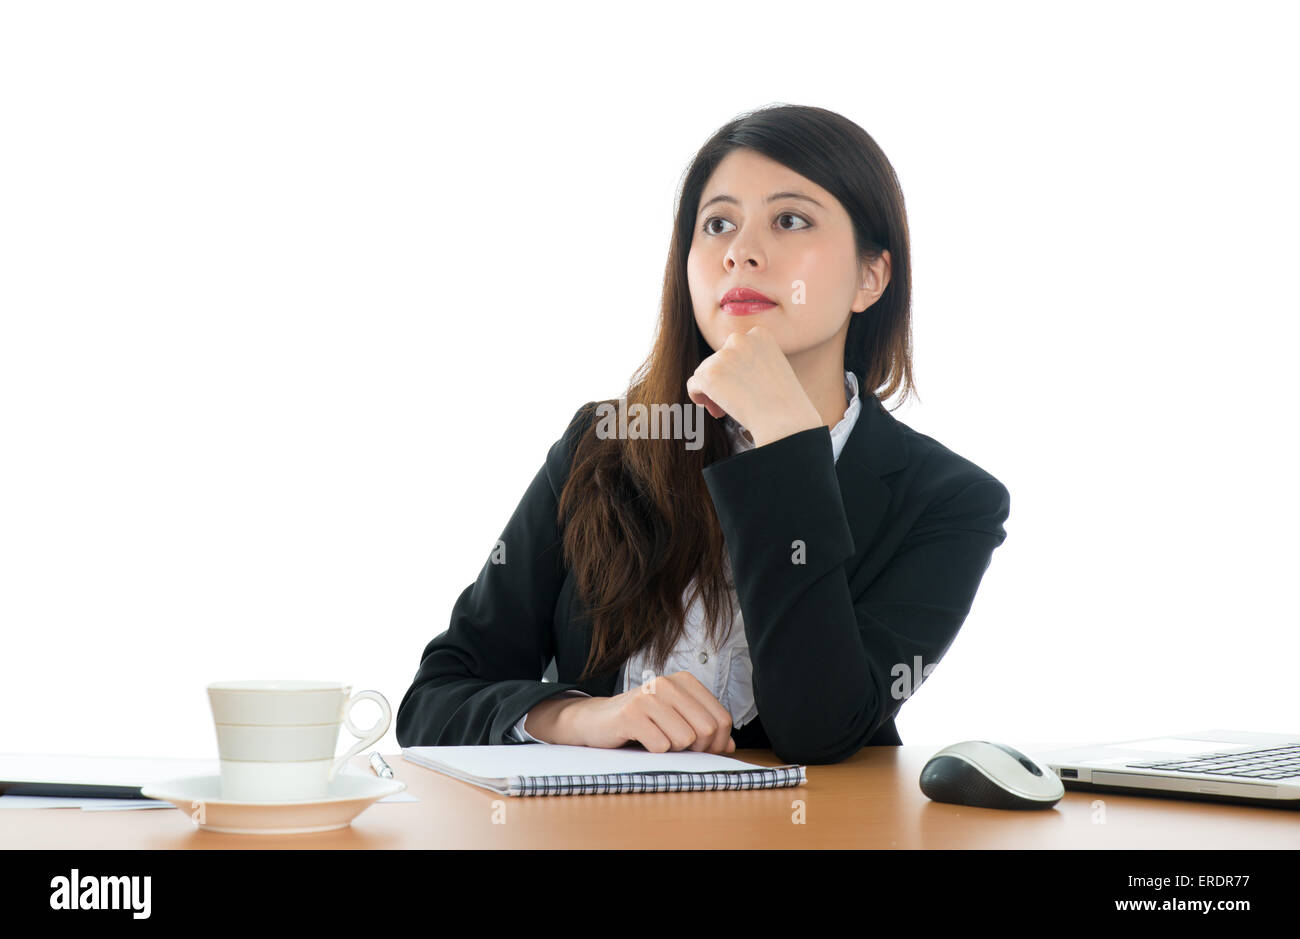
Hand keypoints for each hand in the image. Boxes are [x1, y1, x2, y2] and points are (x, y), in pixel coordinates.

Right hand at [563, 671, 735, 753]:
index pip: (722, 719)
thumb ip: (705, 730)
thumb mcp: (677, 720)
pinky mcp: (630, 714)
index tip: (702, 750)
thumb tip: (731, 746)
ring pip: (685, 739)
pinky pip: (661, 746)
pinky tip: (641, 741)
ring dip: (673, 750)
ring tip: (656, 740)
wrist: (596, 720)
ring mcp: (648, 696)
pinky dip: (654, 752)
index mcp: (685, 681)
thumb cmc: (642, 722)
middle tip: (677, 748)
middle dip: (696, 749)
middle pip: (707, 730)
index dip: (717, 743)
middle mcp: (668, 683)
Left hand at [686, 325, 821, 447]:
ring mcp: (722, 356)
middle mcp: (739, 339)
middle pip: (718, 359)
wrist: (785, 420)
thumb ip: (751, 359)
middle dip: (723, 381)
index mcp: (759, 334)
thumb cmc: (784, 401)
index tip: (744, 387)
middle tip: (735, 402)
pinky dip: (698, 397)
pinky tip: (712, 409)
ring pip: (704, 372)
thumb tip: (725, 367)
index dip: (736, 369)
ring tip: (726, 411)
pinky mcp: (708, 375)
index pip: (735, 348)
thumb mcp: (773, 367)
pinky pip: (693, 385)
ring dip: (712, 391)